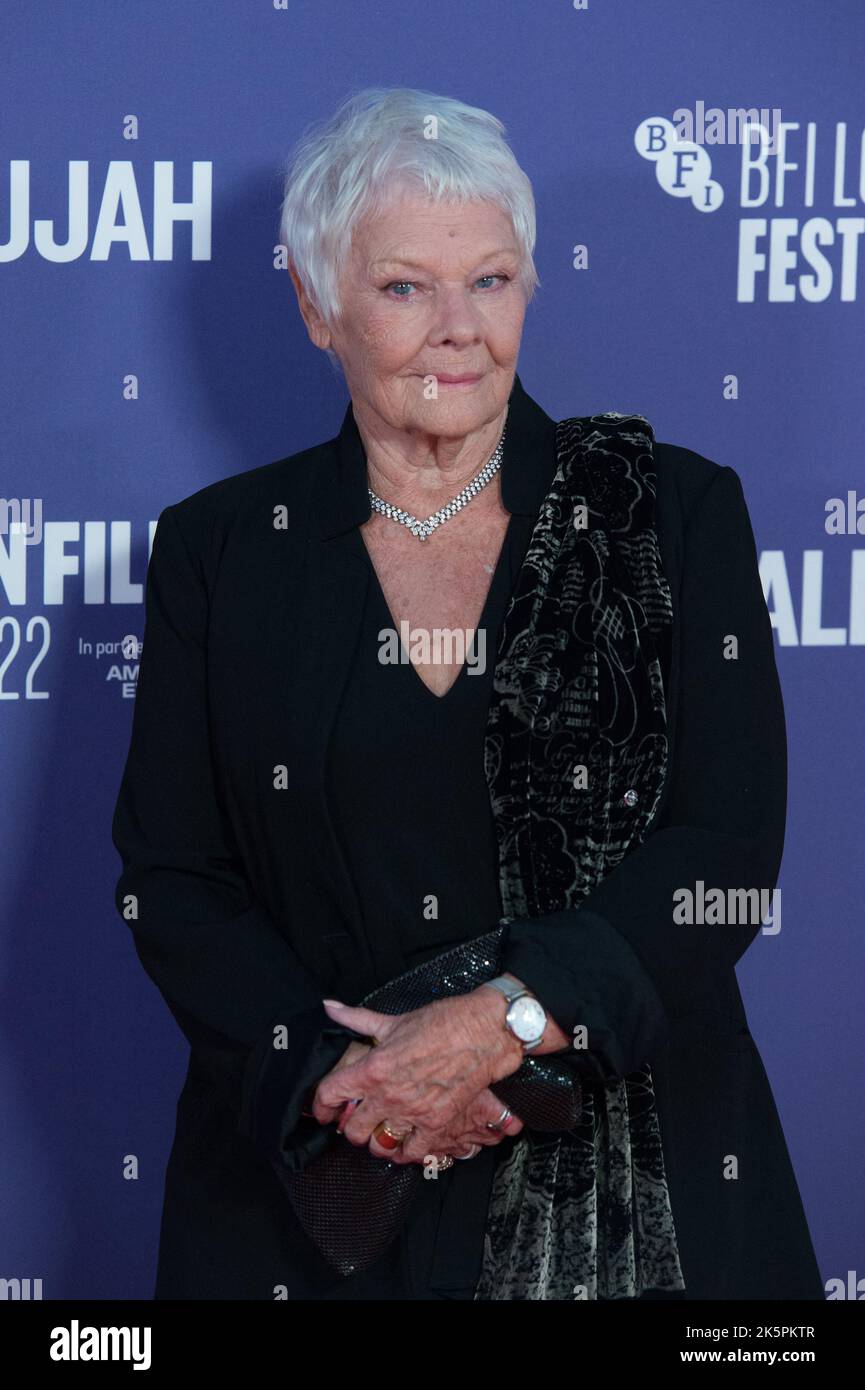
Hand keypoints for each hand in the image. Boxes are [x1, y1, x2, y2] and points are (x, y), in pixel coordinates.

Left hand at [311, 990, 525, 1162]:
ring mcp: (412, 1112)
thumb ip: (357, 1019)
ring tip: (381, 1133)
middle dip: (351, 1127)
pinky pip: (412, 1152)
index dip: (320, 1105)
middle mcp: (388, 1095)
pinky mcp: (436, 1124)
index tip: (322, 1110)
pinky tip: (406, 1142)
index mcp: (373, 1068)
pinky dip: (406, 1152)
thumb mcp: (394, 1020)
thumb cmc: (441, 1022)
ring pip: (380, 1145)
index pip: (330, 1093)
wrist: (483, 1031)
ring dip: (377, 1141)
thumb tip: (330, 1007)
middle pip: (353, 1130)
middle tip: (357, 1121)